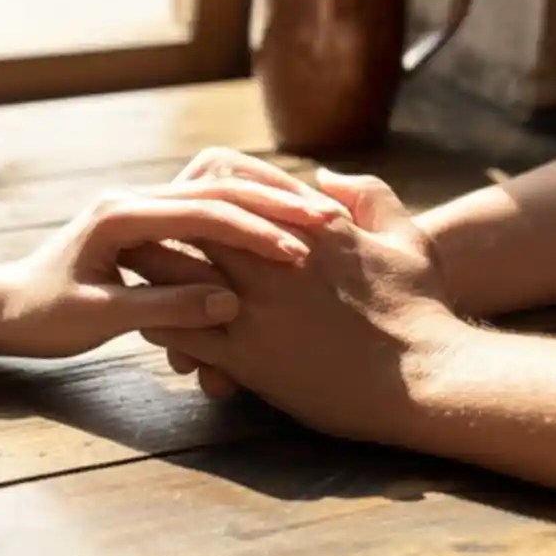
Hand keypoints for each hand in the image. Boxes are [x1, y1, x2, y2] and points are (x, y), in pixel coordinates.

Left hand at [0, 178, 340, 356]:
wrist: (0, 309)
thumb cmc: (41, 317)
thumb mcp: (99, 318)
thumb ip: (163, 306)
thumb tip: (228, 299)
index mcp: (120, 216)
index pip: (203, 213)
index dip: (255, 230)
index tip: (300, 250)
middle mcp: (133, 201)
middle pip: (219, 192)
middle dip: (275, 206)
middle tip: (329, 222)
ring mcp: (141, 209)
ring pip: (218, 199)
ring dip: (267, 210)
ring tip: (318, 222)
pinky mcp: (147, 225)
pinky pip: (206, 218)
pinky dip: (246, 224)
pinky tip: (281, 235)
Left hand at [141, 170, 471, 443]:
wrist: (428, 380)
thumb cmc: (424, 309)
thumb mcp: (408, 237)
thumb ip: (369, 195)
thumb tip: (327, 175)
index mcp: (307, 227)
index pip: (230, 191)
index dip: (195, 194)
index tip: (177, 201)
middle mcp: (272, 262)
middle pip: (187, 226)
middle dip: (158, 228)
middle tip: (133, 234)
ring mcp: (257, 310)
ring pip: (173, 277)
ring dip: (148, 274)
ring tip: (126, 275)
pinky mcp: (249, 359)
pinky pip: (183, 334)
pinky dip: (159, 325)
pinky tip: (147, 326)